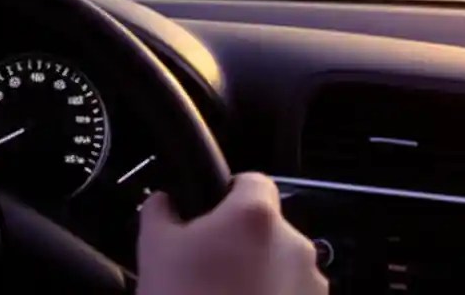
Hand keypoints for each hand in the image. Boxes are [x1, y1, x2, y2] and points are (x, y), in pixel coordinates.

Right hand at [137, 173, 326, 294]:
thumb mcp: (153, 249)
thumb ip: (161, 211)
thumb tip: (165, 202)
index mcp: (254, 217)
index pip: (252, 181)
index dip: (228, 193)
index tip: (211, 212)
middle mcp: (293, 246)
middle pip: (267, 228)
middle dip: (241, 242)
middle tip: (207, 266)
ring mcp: (311, 286)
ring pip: (281, 266)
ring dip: (259, 275)